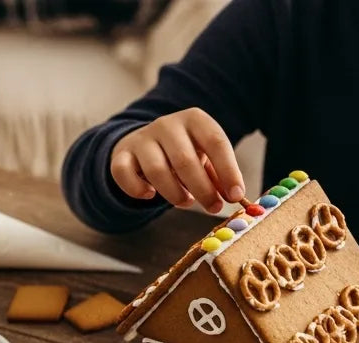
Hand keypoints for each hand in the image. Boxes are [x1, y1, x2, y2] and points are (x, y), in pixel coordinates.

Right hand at [110, 108, 244, 213]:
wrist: (147, 142)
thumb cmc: (186, 153)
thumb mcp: (207, 157)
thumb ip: (220, 175)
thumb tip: (234, 196)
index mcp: (195, 120)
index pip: (216, 143)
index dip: (228, 171)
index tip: (236, 196)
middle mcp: (167, 124)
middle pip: (185, 161)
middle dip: (203, 190)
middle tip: (213, 207)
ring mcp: (143, 138)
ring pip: (156, 170)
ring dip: (174, 194)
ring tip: (186, 201)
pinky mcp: (123, 154)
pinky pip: (124, 173)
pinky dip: (137, 189)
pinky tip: (150, 195)